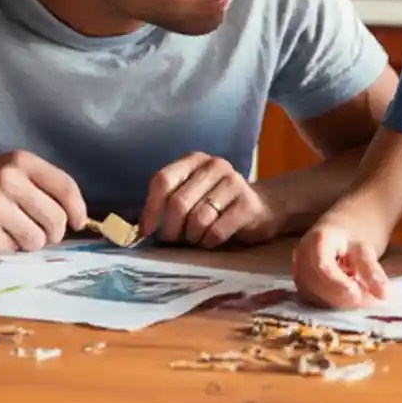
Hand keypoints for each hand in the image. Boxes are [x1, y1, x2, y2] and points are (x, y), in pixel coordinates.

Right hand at [0, 150, 87, 253]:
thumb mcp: (7, 169)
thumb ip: (39, 185)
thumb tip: (75, 217)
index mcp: (20, 161)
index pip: (65, 187)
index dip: (77, 209)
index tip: (79, 222)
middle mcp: (9, 180)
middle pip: (56, 219)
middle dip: (53, 232)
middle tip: (38, 232)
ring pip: (38, 239)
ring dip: (29, 241)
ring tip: (11, 230)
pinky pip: (14, 249)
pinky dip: (8, 247)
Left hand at [138, 152, 280, 247]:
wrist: (263, 207)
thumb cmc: (217, 205)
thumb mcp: (191, 195)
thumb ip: (166, 204)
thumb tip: (138, 229)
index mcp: (194, 160)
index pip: (162, 180)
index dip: (151, 209)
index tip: (146, 231)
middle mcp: (214, 166)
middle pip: (178, 202)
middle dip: (170, 229)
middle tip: (171, 241)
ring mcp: (234, 183)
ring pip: (198, 219)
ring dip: (192, 236)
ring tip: (196, 237)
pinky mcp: (248, 204)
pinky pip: (216, 231)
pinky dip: (208, 242)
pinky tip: (211, 240)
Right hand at [292, 220, 388, 308]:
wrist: (346, 226)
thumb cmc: (355, 234)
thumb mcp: (367, 249)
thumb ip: (372, 271)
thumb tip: (383, 294)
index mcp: (318, 240)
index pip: (322, 267)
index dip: (338, 285)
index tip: (357, 296)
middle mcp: (301, 254)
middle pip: (314, 283)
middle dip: (338, 296)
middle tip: (363, 301)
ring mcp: (298, 268)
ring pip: (311, 293)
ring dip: (334, 301)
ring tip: (358, 297)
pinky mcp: (301, 280)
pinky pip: (312, 296)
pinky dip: (330, 301)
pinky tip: (347, 297)